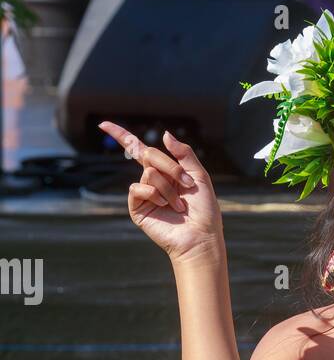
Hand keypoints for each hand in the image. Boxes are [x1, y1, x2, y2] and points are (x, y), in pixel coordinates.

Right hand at [99, 122, 223, 263]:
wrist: (200, 236)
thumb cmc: (204, 210)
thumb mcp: (199, 175)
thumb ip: (184, 153)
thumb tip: (164, 134)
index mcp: (165, 171)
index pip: (139, 149)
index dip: (121, 135)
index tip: (103, 124)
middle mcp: (152, 180)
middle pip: (149, 154)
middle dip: (171, 167)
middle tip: (186, 185)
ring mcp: (143, 194)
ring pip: (149, 173)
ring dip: (168, 187)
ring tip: (179, 205)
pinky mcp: (137, 208)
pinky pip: (137, 188)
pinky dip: (153, 194)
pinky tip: (164, 206)